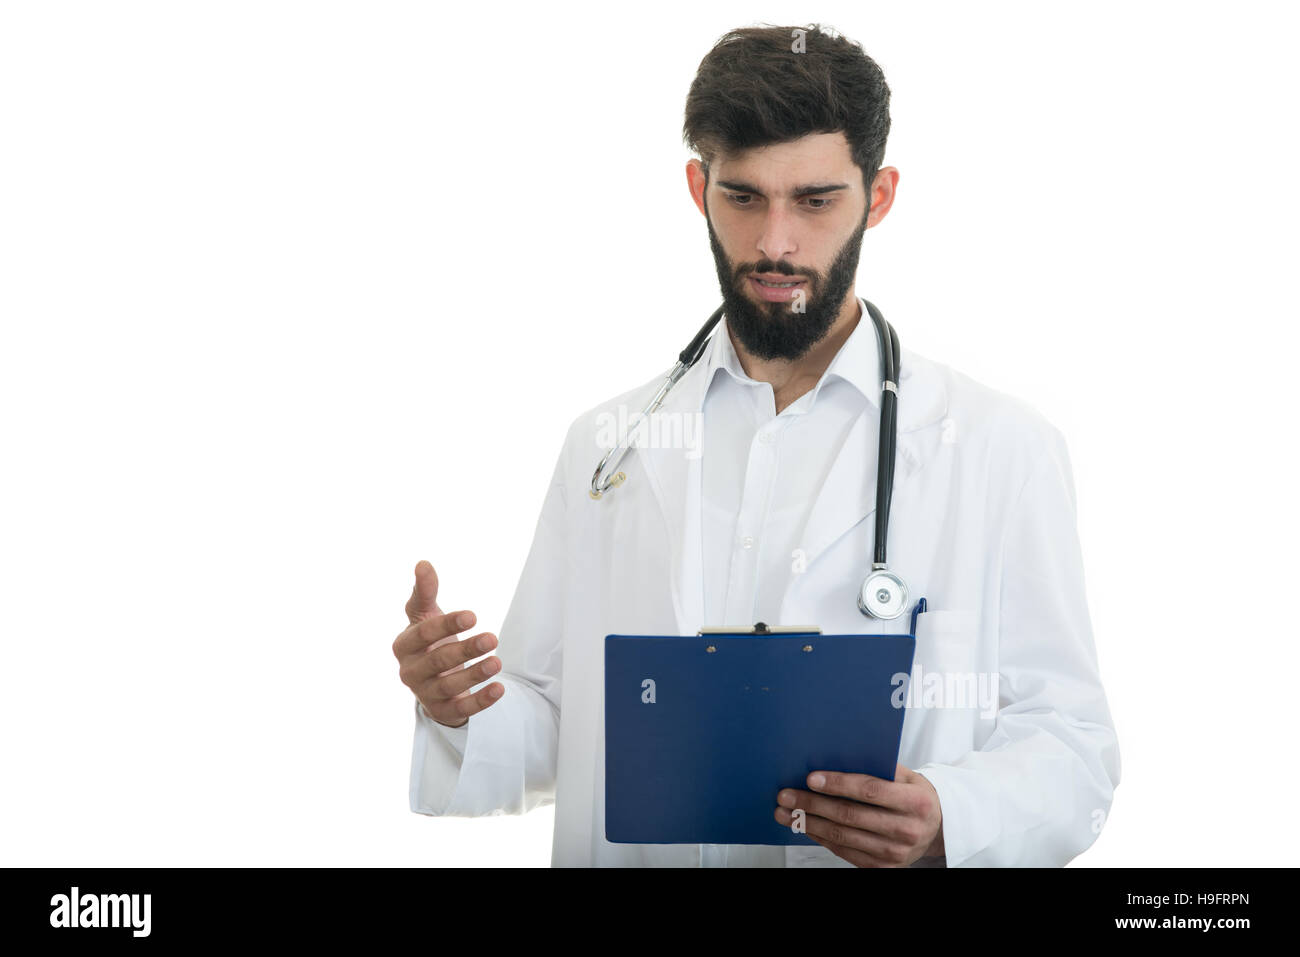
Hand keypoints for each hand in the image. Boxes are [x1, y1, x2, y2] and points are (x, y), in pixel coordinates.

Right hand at [392, 560, 504, 727]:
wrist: (432, 680)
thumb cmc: (429, 641)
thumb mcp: (425, 616)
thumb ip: (425, 592)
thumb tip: (423, 563)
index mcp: (403, 645)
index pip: (423, 634)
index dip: (447, 624)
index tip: (473, 615)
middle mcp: (410, 671)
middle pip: (438, 661)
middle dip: (466, 649)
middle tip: (493, 638)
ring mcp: (425, 694)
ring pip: (450, 686)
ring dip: (474, 674)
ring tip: (498, 662)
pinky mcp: (443, 711)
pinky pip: (462, 709)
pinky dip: (480, 700)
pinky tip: (499, 689)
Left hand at [773, 763, 943, 866]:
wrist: (938, 829)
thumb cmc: (915, 795)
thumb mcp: (907, 776)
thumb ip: (878, 767)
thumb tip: (835, 756)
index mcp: (915, 802)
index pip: (870, 791)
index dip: (838, 784)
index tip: (810, 778)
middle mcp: (906, 830)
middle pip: (850, 816)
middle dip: (812, 804)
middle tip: (786, 795)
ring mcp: (894, 853)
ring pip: (842, 837)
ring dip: (809, 824)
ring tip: (786, 812)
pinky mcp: (883, 868)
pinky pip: (845, 852)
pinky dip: (821, 838)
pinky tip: (806, 826)